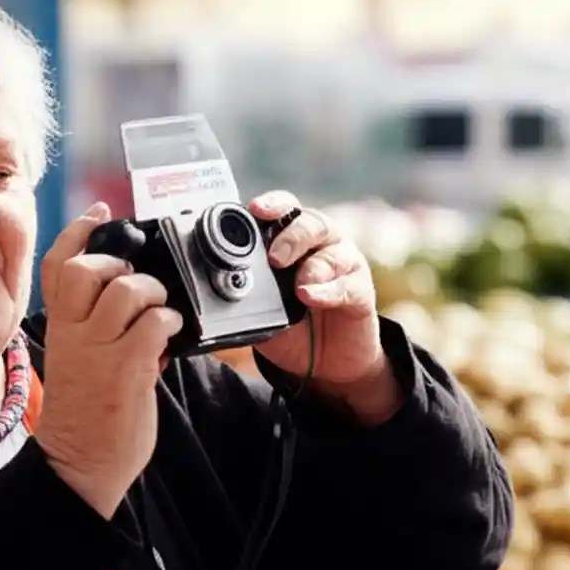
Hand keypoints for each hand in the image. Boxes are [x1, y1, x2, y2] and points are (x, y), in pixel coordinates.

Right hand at [35, 202, 183, 517]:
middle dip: (118, 262)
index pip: (58, 267)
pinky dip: (170, 320)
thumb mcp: (79, 363)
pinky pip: (154, 323)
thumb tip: (139, 308)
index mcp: (61, 331)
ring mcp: (99, 352)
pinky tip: (174, 334)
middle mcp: (74, 335)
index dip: (78, 233)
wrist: (79, 468)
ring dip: (153, 291)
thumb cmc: (85, 418)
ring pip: (124, 289)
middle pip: (86, 268)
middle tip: (137, 280)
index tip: (100, 214)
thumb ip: (99, 331)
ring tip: (162, 309)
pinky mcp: (127, 371)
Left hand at [250, 191, 403, 424]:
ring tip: (297, 286)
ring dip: (312, 265)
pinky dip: (327, 290)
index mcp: (291, 240)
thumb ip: (244, 295)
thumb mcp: (260, 312)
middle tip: (273, 258)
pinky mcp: (360, 291)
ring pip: (332, 248)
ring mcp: (343, 265)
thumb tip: (209, 288)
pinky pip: (347, 284)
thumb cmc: (292, 328)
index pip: (284, 210)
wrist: (325, 364)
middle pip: (310, 222)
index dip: (272, 205)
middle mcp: (320, 244)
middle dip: (290, 236)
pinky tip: (310, 297)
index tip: (255, 210)